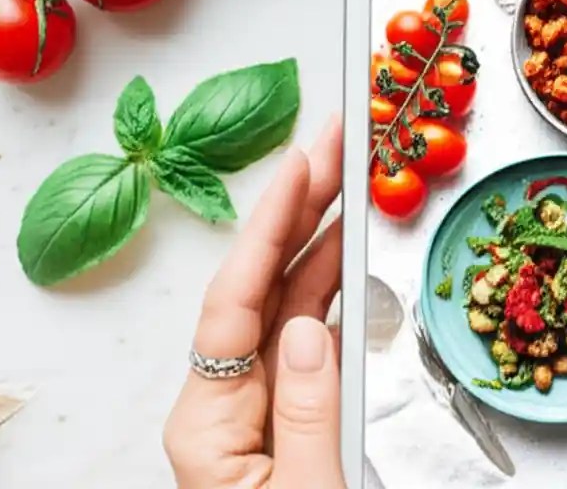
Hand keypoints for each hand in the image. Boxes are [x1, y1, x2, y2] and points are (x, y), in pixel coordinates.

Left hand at [164, 118, 345, 488]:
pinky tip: (354, 248)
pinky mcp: (296, 409)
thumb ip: (310, 413)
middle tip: (338, 141)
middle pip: (262, 285)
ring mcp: (263, 403)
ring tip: (353, 177)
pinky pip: (315, 334)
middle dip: (300, 207)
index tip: (301, 166)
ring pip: (292, 301)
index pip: (237, 302)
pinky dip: (338, 286)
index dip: (270, 227)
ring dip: (324, 235)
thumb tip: (313, 326)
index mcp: (211, 425)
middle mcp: (229, 403)